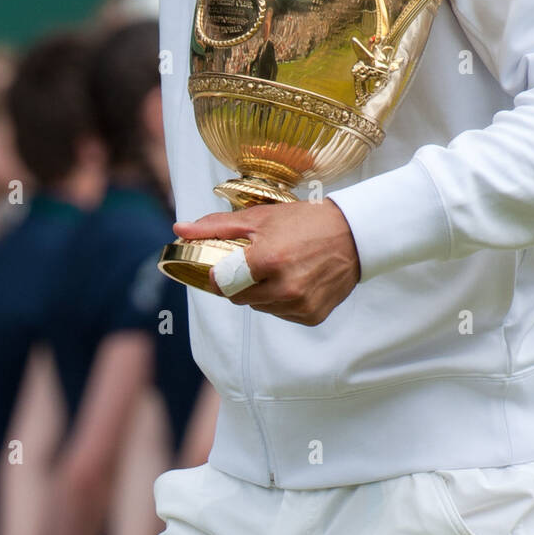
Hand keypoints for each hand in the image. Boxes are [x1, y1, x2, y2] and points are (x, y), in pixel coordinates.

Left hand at [173, 199, 360, 325]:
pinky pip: (281, 314)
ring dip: (260, 292)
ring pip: (259, 307)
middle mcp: (284, 288)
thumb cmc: (305, 221)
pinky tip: (294, 280)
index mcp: (269, 261)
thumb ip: (217, 227)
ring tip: (279, 268)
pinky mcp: (311, 316)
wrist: (354, 235)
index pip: (222, 283)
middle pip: (238, 298)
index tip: (223, 265)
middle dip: (240, 282)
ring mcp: (299, 305)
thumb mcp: (260, 217)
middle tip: (255, 262)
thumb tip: (179, 231)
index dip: (219, 274)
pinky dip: (280, 301)